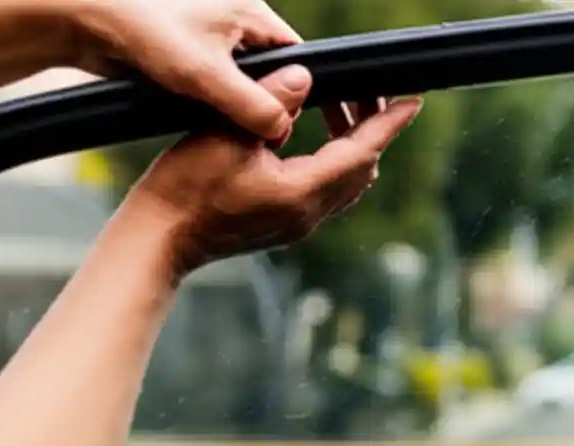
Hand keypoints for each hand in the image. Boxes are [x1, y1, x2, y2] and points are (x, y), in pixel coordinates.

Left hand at [66, 0, 304, 139]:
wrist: (86, 20)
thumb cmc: (147, 32)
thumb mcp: (209, 76)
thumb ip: (254, 104)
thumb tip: (283, 127)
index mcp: (251, 12)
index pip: (295, 55)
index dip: (296, 90)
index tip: (282, 121)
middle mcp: (235, 21)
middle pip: (270, 72)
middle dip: (262, 102)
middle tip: (249, 131)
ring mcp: (210, 37)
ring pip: (241, 82)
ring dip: (233, 105)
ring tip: (220, 123)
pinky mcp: (186, 53)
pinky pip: (215, 84)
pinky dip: (211, 102)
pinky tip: (199, 115)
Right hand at [125, 65, 421, 281]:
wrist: (160, 239)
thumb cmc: (185, 188)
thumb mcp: (226, 133)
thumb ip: (272, 101)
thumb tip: (307, 78)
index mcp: (302, 192)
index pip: (361, 152)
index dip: (389, 124)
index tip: (413, 102)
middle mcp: (309, 213)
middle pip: (361, 168)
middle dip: (372, 130)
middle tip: (368, 95)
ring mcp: (299, 224)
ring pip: (347, 183)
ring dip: (352, 147)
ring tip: (340, 111)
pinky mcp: (285, 226)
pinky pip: (326, 193)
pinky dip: (333, 163)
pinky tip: (314, 141)